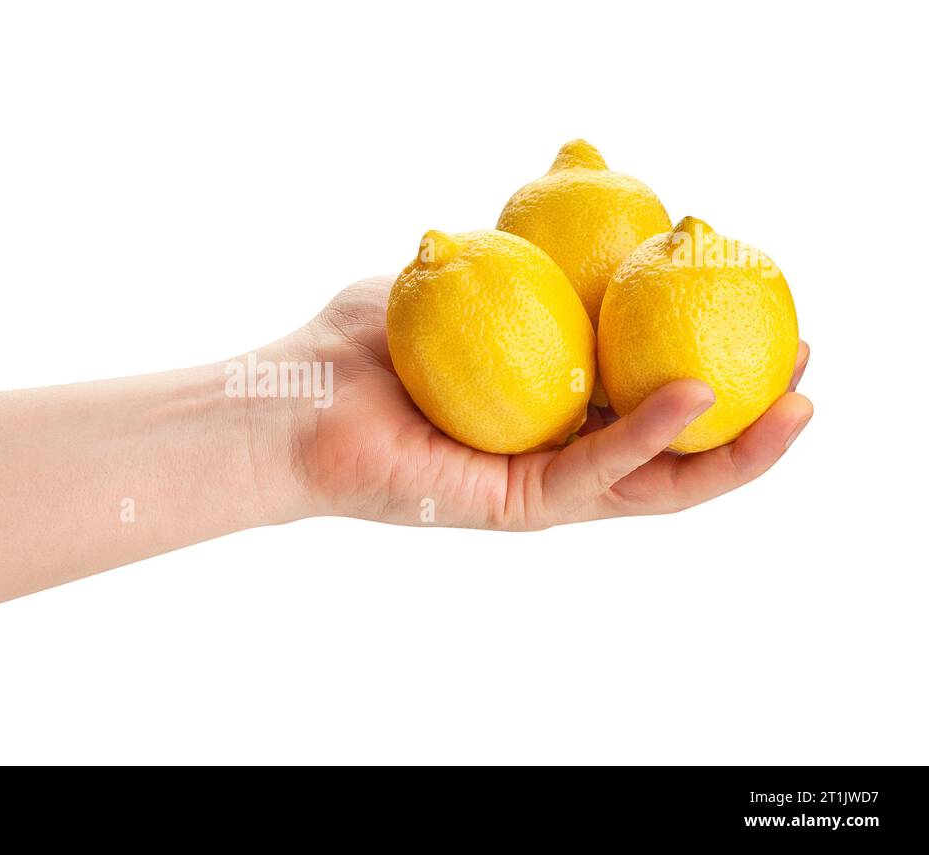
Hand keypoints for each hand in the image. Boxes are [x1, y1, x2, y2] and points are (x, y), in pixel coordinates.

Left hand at [280, 277, 811, 529]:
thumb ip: (512, 259)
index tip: (768, 320)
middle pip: (672, 453)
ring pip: (654, 483)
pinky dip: (650, 435)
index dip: (714, 372)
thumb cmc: (358, 344)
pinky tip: (696, 395)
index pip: (647, 399)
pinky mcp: (511, 504)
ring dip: (731, 449)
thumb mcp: (454, 281)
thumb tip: (562, 208)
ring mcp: (536, 488)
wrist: (291, 396)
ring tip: (793, 405)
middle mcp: (551, 456)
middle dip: (749, 423)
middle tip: (806, 374)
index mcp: (545, 412)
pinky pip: (596, 474)